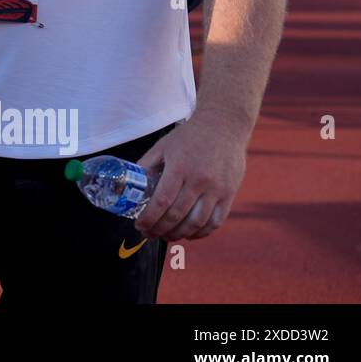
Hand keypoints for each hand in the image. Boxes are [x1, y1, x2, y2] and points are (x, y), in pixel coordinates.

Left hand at [134, 114, 248, 240]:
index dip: (149, 219)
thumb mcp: (163, 146)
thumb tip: (131, 184)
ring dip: (179, 234)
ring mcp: (217, 188)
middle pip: (177, 215)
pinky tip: (190, 234)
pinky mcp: (230, 193)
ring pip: (197, 222)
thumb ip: (147, 165)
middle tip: (150, 235)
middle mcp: (199, 180)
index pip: (161, 201)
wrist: (224, 125)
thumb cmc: (189, 136)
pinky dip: (202, 232)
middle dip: (160, 229)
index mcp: (179, 167)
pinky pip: (216, 221)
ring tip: (167, 237)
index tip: (139, 226)